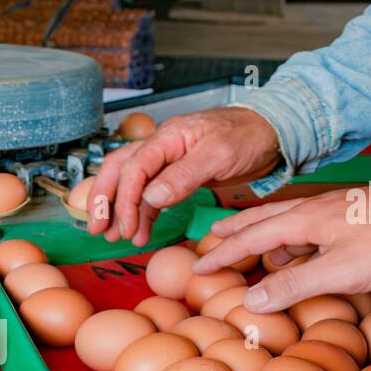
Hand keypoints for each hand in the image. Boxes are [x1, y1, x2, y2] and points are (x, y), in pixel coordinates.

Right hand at [87, 107, 280, 245]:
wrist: (272, 133)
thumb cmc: (248, 136)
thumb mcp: (220, 155)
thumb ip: (184, 175)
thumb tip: (151, 196)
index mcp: (169, 136)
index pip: (133, 167)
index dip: (123, 198)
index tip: (124, 225)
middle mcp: (162, 145)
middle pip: (119, 170)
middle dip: (105, 201)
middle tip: (99, 230)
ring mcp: (167, 159)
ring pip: (131, 183)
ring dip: (122, 211)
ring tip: (119, 238)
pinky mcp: (177, 173)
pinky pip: (149, 192)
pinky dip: (141, 212)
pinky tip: (141, 230)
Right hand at [191, 188, 370, 312]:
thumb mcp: (337, 272)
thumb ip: (292, 286)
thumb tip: (251, 300)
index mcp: (302, 220)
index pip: (249, 238)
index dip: (222, 254)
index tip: (198, 266)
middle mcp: (314, 208)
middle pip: (263, 218)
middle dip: (236, 229)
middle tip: (214, 236)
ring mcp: (336, 208)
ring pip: (287, 219)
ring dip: (265, 231)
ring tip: (257, 247)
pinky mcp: (355, 213)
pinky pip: (310, 222)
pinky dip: (294, 234)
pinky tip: (307, 248)